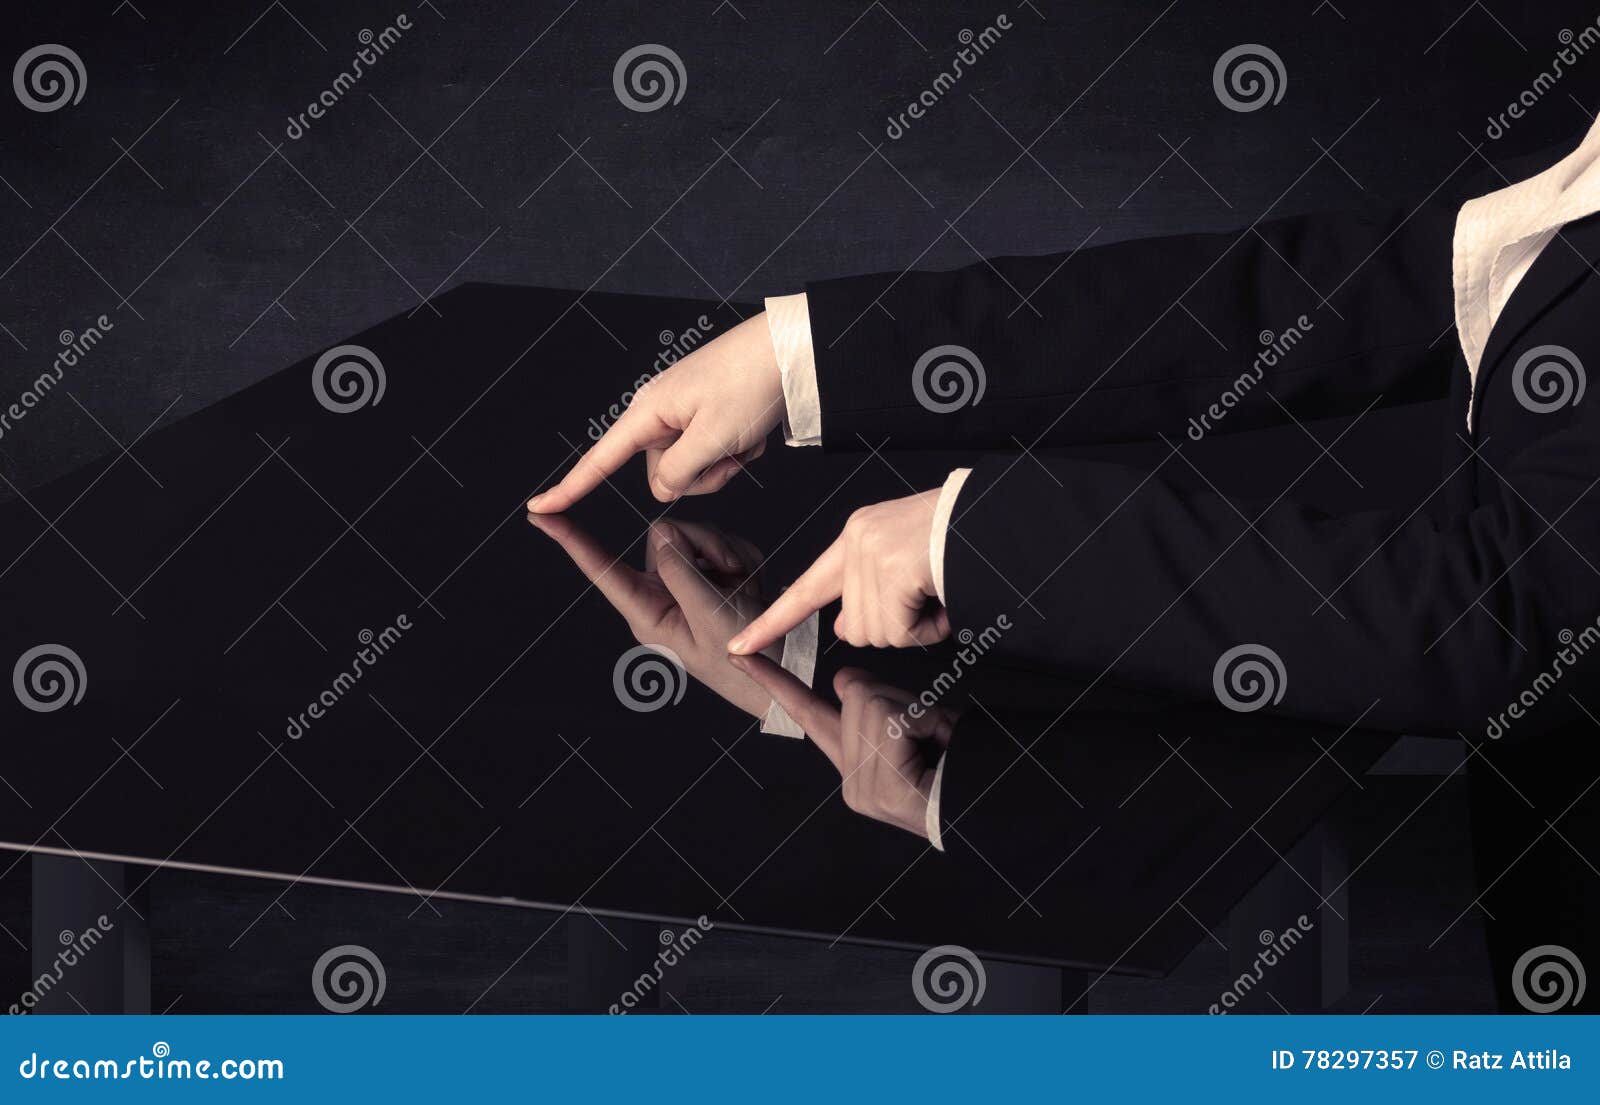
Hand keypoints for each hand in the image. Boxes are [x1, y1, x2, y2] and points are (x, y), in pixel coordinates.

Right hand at [528, 313, 783, 511]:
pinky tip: (753, 432)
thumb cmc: (751, 384)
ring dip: (722, 465)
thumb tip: (664, 488)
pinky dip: (736, 452)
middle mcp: (660, 413)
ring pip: (692, 470)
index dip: (571, 486)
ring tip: (746, 440)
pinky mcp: (707, 417)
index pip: (600, 458)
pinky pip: (713, 454)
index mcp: (650, 412)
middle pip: (662, 476)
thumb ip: (680, 472)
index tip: (539, 507)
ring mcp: (684, 415)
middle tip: (732, 455)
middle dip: (699, 478)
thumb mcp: (714, 437)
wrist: (789, 350)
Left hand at [530, 513, 781, 717]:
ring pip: (698, 534)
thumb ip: (681, 571)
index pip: (602, 570)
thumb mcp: (708, 614)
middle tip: (730, 578)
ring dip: (728, 554)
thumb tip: (663, 532)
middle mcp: (662, 593)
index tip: (539, 515)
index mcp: (647, 611)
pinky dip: (744, 558)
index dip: (571, 540)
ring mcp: (689, 582)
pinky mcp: (715, 573)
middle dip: (701, 546)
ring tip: (744, 589)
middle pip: (665, 536)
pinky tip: (752, 586)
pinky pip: (725, 541)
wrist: (786, 665)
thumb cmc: (742, 657)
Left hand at [729, 489, 947, 654]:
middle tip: (929, 601)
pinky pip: (901, 630)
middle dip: (897, 628)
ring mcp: (873, 553)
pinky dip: (930, 628)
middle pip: (854, 629)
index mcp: (857, 538)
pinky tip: (944, 599)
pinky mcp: (893, 567)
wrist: (997, 516)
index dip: (772, 623)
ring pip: (877, 634)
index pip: (805, 589)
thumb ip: (868, 592)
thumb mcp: (904, 562)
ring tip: (940, 596)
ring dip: (916, 629)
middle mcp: (857, 540)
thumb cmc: (961, 541)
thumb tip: (841, 629)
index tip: (739, 646)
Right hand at [730, 655, 956, 838]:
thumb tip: (840, 679)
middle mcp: (851, 783)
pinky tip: (937, 755)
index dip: (773, 683)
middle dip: (903, 700)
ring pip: (874, 703)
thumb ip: (872, 702)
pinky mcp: (881, 790)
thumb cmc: (964, 767)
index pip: (806, 715)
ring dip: (919, 714)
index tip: (740, 656)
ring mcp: (863, 790)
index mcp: (855, 766)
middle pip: (856, 694)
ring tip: (938, 749)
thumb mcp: (919, 723)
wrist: (994, 809)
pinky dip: (927, 724)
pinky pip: (895, 721)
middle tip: (934, 738)